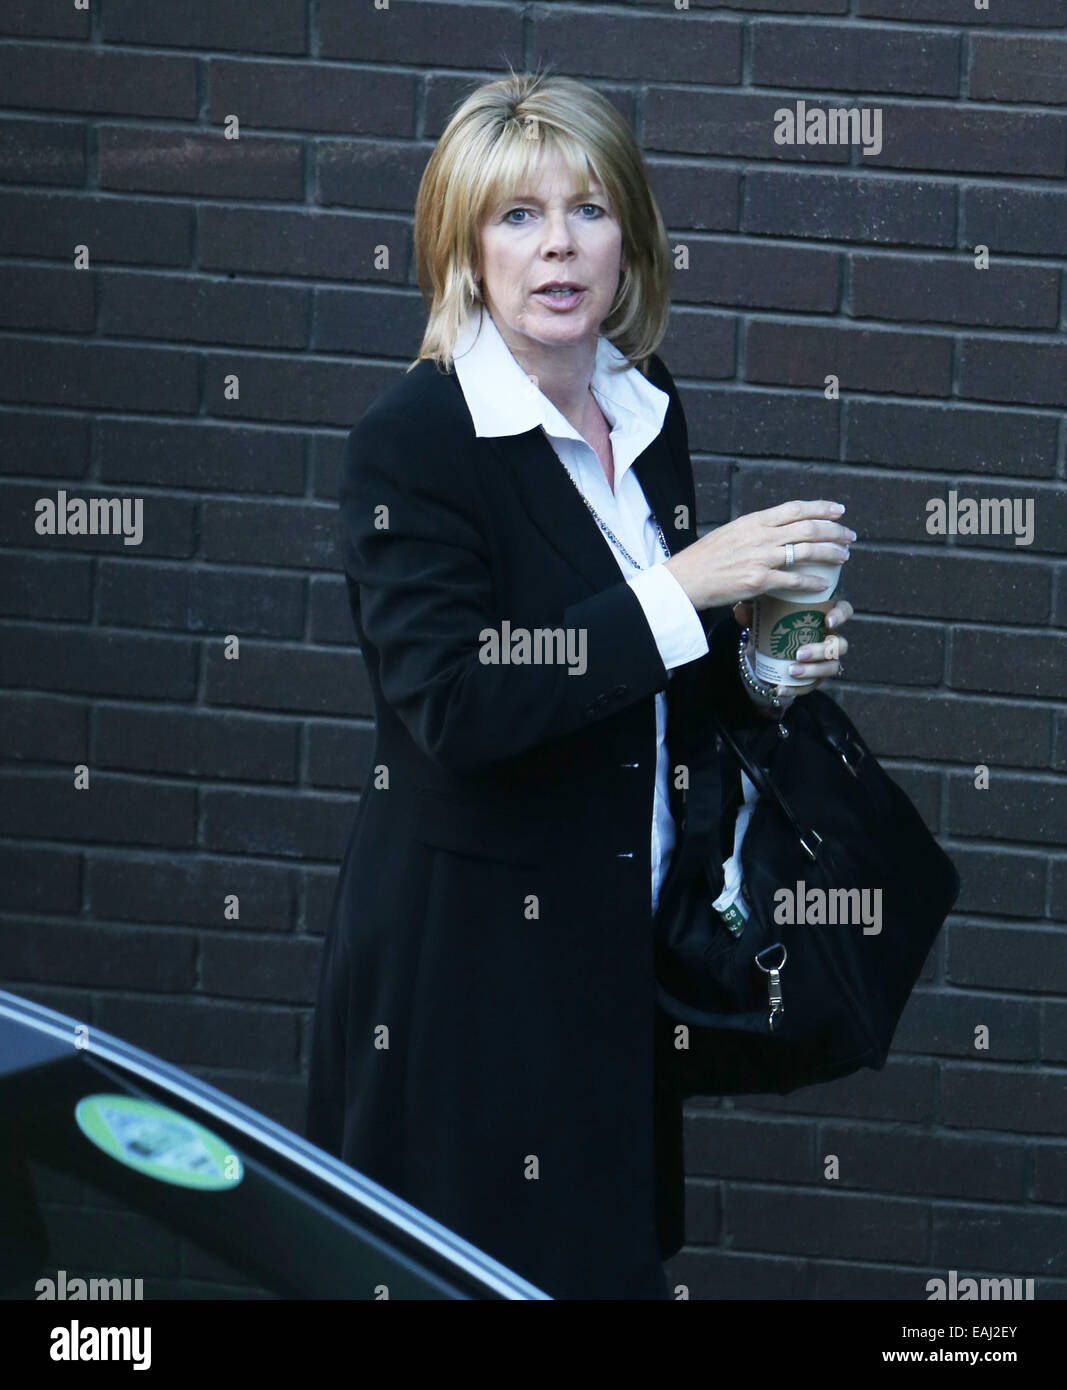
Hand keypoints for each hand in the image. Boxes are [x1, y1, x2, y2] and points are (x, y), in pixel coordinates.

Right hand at [663, 499, 854, 610]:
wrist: (685, 579)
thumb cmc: (704, 559)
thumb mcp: (730, 534)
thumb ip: (753, 532)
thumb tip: (772, 534)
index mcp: (753, 521)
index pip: (795, 509)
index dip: (821, 508)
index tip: (839, 510)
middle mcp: (760, 536)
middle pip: (807, 528)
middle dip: (834, 531)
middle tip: (850, 535)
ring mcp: (760, 558)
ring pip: (806, 551)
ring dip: (830, 553)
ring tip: (844, 557)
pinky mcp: (758, 581)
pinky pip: (793, 581)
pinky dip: (812, 582)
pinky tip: (824, 584)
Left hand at [732, 597, 853, 704]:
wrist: (767, 650)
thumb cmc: (774, 623)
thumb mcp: (762, 615)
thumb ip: (752, 611)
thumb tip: (740, 609)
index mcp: (824, 616)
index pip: (844, 611)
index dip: (841, 615)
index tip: (828, 622)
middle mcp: (831, 638)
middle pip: (841, 644)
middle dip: (822, 650)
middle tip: (799, 653)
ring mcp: (826, 660)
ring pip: (832, 667)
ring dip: (813, 671)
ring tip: (792, 671)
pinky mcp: (816, 678)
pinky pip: (811, 686)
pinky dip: (795, 689)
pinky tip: (780, 689)